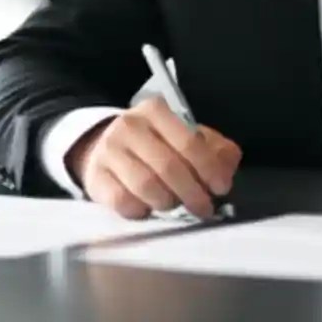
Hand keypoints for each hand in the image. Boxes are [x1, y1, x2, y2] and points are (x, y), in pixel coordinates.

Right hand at [66, 97, 241, 219]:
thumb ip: (214, 150)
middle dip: (192, 193)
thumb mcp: (185, 138)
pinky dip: (141, 211)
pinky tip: (146, 207)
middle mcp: (129, 126)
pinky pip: (123, 202)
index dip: (209, 168)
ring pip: (146, 186)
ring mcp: (108, 151)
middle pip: (168, 166)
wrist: (104, 148)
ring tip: (172, 204)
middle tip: (203, 208)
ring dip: (167, 202)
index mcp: (155, 111)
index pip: (188, 141)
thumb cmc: (155, 146)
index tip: (220, 188)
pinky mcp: (95, 177)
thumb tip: (225, 169)